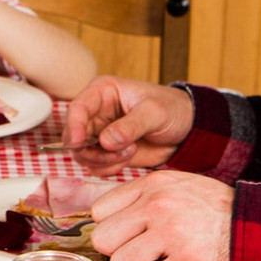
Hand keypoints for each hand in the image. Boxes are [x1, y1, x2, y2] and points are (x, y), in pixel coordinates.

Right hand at [62, 76, 194, 174]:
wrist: (186, 129)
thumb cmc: (171, 109)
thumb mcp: (154, 112)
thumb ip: (130, 126)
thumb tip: (105, 141)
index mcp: (102, 92)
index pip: (78, 108)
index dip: (75, 126)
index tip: (80, 143)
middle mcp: (96, 113)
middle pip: (74, 136)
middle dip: (92, 150)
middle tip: (118, 152)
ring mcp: (99, 134)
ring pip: (82, 154)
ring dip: (103, 160)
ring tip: (130, 152)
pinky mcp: (106, 152)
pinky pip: (96, 166)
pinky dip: (109, 167)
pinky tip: (128, 157)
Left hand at [89, 170, 232, 260]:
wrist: (259, 229)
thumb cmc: (215, 213)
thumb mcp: (177, 188)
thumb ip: (141, 197)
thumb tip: (98, 215)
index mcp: (153, 185)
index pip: (100, 210)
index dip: (114, 228)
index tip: (131, 234)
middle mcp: (159, 205)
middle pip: (103, 240)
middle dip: (121, 252)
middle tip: (145, 253)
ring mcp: (173, 233)